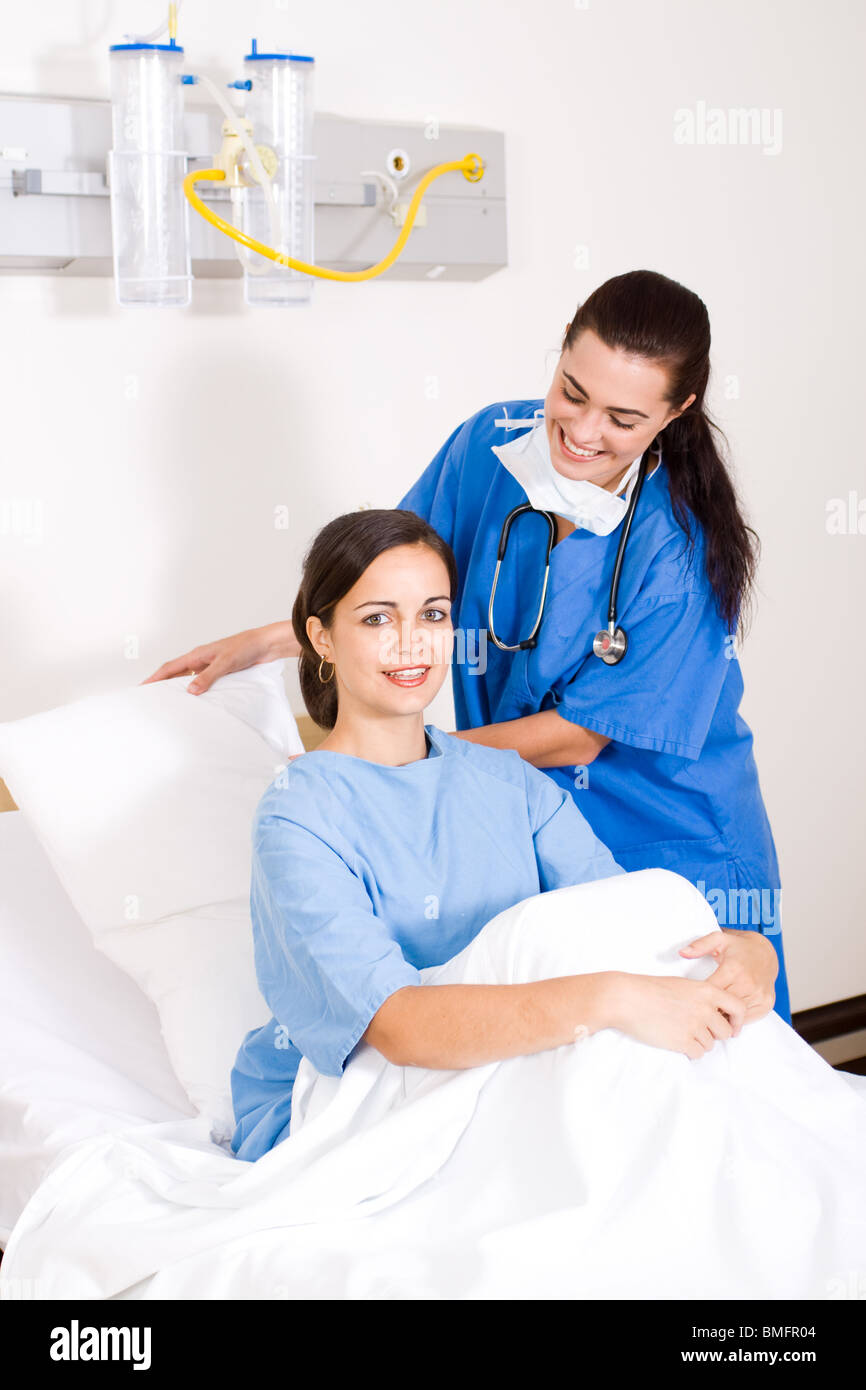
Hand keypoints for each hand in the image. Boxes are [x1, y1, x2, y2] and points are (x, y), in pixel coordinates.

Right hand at [140, 622, 294, 694]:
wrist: (266, 645)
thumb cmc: (246, 647)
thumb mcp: (225, 663)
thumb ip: (208, 676)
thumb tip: (190, 690)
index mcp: (198, 654)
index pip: (170, 668)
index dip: (155, 678)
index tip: (142, 687)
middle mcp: (201, 660)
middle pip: (176, 674)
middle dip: (162, 685)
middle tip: (151, 699)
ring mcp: (210, 666)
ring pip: (189, 679)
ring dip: (180, 689)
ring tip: (170, 703)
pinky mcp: (221, 672)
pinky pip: (203, 682)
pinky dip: (197, 690)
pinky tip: (197, 700)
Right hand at [610, 973, 747, 1059]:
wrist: (627, 999)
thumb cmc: (650, 990)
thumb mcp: (682, 986)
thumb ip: (702, 998)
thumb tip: (714, 1013)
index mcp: (707, 991)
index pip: (739, 1008)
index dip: (738, 1021)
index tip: (731, 1026)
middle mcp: (705, 1008)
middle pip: (725, 1032)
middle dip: (714, 1034)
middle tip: (697, 1031)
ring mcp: (694, 1026)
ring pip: (710, 1045)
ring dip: (698, 1042)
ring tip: (679, 1032)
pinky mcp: (683, 1041)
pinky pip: (698, 1054)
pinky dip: (689, 1051)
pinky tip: (676, 1041)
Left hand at [679, 928, 776, 1024]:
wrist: (765, 953)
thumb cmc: (739, 948)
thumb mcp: (718, 940)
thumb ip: (699, 945)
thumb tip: (683, 952)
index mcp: (734, 969)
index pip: (711, 992)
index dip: (700, 998)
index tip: (693, 998)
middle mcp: (748, 983)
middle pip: (722, 1006)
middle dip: (710, 1009)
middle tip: (700, 1008)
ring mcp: (759, 995)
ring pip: (735, 1015)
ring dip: (723, 1016)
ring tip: (713, 1011)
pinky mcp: (766, 1004)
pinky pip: (747, 1019)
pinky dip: (736, 1019)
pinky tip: (728, 1012)